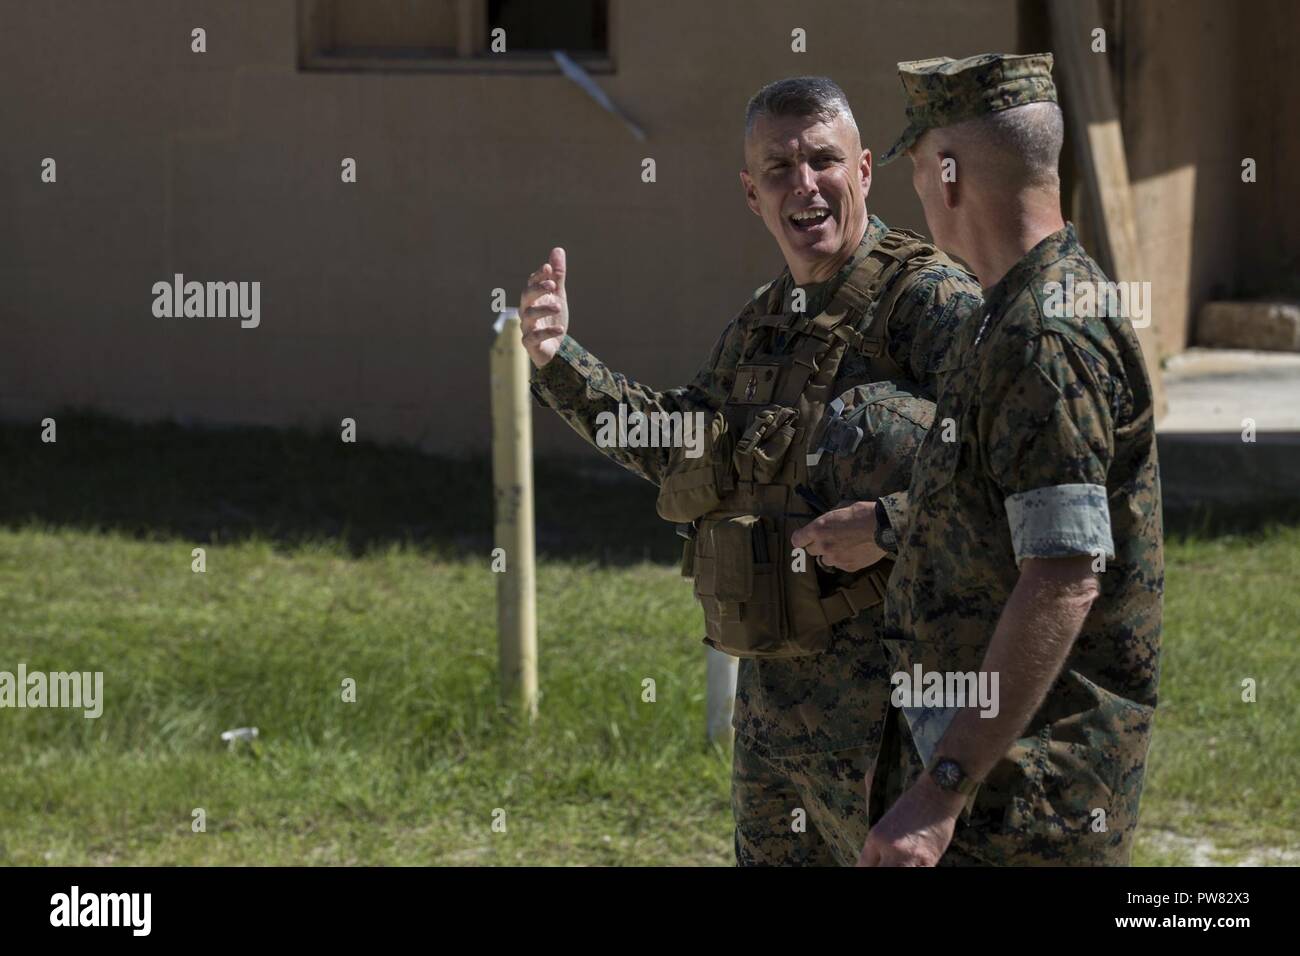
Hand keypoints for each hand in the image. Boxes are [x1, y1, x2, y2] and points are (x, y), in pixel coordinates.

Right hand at [519, 247, 569, 367]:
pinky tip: (560, 329)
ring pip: (528, 315)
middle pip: (526, 296)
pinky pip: (533, 337)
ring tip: (559, 305)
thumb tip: (557, 249)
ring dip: (543, 309)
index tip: (548, 268)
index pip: (531, 283)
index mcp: (533, 299)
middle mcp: (527, 311)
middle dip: (537, 289)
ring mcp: (527, 327)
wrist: (556, 349)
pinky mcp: (530, 344)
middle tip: (552, 285)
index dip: (538, 276)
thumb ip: (557, 276)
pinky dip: (546, 332)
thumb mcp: (558, 296)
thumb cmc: (553, 320)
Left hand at [790, 500, 883, 572]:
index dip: (801, 538)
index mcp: (818, 528)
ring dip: (831, 554)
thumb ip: (829, 516)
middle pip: (811, 550)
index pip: (797, 540)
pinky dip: (844, 559)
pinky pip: (840, 565)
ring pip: (825, 560)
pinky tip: (855, 550)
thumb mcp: (842, 506)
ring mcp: (835, 558)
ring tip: (845, 545)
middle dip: (818, 544)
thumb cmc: (863, 513)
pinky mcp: (847, 567)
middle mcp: (823, 545)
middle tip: (831, 538)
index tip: (805, 538)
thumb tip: (827, 519)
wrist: (884, 527)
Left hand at [857, 777, 962, 866]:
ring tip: (901, 865)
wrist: (936, 794)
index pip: (863, 865)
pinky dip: (915, 870)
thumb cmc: (911, 803)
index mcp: (876, 836)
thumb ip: (877, 841)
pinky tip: (914, 866)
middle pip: (878, 872)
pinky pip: (918, 873)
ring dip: (898, 870)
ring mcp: (909, 857)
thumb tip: (875, 859)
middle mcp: (889, 849)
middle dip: (881, 870)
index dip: (866, 870)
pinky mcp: (928, 861)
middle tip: (887, 865)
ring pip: (897, 874)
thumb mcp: (885, 820)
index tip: (871, 868)